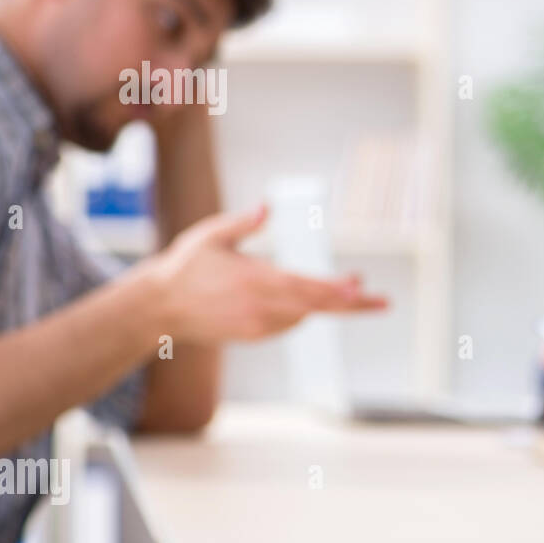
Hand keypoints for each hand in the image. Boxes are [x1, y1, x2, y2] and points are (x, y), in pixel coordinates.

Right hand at [142, 204, 388, 342]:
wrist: (160, 309)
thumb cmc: (186, 265)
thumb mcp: (211, 235)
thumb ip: (242, 223)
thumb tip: (268, 206)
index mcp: (253, 280)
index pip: (304, 286)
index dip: (334, 289)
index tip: (358, 285)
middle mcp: (259, 307)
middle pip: (315, 308)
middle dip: (352, 305)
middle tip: (383, 301)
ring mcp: (257, 326)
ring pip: (304, 315)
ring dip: (326, 304)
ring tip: (350, 290)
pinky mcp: (253, 336)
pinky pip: (288, 324)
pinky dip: (301, 312)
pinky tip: (305, 300)